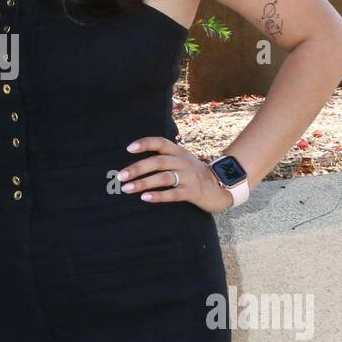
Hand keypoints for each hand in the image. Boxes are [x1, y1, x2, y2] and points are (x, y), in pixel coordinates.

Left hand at [116, 136, 234, 214]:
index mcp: (179, 152)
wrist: (221, 187)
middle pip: (158, 161)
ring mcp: (189, 177)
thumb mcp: (181, 160)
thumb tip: (135, 163)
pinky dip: (158, 195)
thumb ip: (164, 158)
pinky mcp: (193, 192)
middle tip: (121, 176)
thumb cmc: (193, 173)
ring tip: (127, 188)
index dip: (145, 144)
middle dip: (137, 168)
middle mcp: (183, 161)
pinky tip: (145, 198)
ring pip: (164, 177)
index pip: (161, 143)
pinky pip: (173, 194)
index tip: (128, 149)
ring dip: (143, 183)